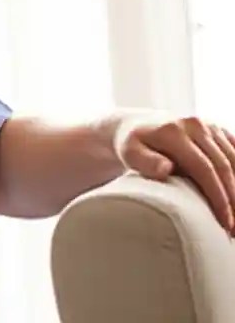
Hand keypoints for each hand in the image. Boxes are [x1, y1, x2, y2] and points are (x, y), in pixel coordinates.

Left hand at [115, 114, 234, 230]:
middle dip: (233, 199)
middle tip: (234, 228)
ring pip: (234, 160)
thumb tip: (165, 169)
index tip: (225, 221)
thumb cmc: (131, 146)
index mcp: (174, 131)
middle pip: (224, 166)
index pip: (204, 168)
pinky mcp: (217, 129)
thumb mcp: (129, 153)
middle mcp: (195, 124)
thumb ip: (145, 161)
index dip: (217, 196)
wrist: (136, 125)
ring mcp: (209, 126)